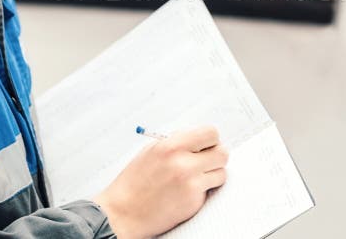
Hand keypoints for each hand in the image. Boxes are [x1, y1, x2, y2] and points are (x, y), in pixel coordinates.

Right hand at [93, 126, 228, 238]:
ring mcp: (190, 182)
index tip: (206, 145)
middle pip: (222, 152)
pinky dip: (204, 190)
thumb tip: (199, 140)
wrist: (123, 213)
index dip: (211, 140)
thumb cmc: (134, 184)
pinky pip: (211, 190)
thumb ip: (177, 143)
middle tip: (206, 161)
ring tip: (196, 178)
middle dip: (216, 156)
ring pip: (221, 172)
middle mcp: (182, 162)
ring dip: (212, 175)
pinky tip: (187, 191)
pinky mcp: (193, 201)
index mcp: (170, 145)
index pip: (210, 133)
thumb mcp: (151, 152)